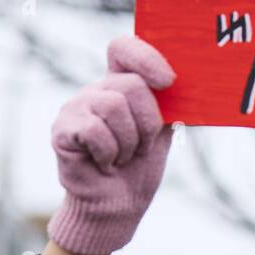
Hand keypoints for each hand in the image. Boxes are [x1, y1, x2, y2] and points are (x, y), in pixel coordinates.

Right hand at [46, 34, 175, 254]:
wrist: (118, 206)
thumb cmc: (139, 168)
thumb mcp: (161, 131)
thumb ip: (168, 103)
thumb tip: (191, 79)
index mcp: (119, 86)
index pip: (123, 49)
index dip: (145, 57)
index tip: (168, 81)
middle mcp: (96, 91)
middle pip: (131, 84)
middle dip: (146, 124)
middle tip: (139, 148)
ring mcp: (75, 107)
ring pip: (114, 106)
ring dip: (128, 142)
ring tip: (120, 157)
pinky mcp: (62, 129)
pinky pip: (95, 129)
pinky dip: (109, 153)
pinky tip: (103, 164)